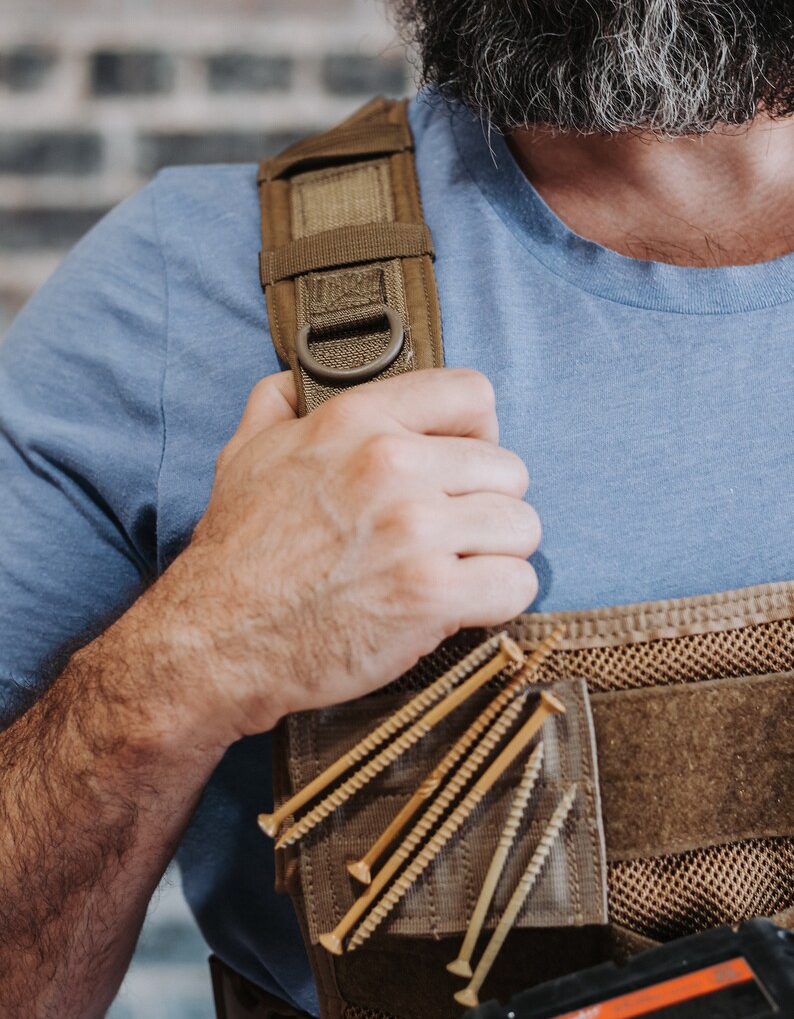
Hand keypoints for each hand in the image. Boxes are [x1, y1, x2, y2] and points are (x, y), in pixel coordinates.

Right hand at [155, 368, 539, 743]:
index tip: (461, 467)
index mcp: (358, 420)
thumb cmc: (236, 552)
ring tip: (456, 571)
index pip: (472, 394)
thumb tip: (298, 378)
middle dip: (486, 506)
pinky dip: (498, 600)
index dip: (477, 434)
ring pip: (522, 527)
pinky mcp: (431, 596)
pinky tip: (462, 605)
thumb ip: (279, 400)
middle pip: (509, 469)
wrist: (216, 640)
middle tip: (451, 536)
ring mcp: (416, 531)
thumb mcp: (246, 451)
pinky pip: (516, 585)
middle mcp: (394, 465)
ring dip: (497, 554)